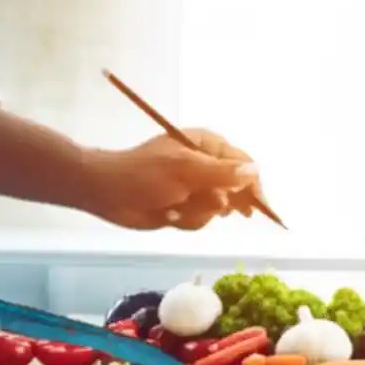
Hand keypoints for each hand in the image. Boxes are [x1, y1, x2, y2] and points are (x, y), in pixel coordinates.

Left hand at [87, 128, 265, 230]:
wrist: (107, 193)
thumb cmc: (145, 174)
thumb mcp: (186, 170)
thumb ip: (223, 172)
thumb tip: (255, 171)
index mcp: (207, 145)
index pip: (243, 164)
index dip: (252, 185)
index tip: (256, 206)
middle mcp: (205, 164)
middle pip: (235, 188)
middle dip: (220, 201)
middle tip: (210, 204)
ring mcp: (195, 187)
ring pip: (217, 208)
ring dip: (198, 212)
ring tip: (176, 205)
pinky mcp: (185, 206)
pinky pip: (201, 220)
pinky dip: (187, 220)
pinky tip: (169, 214)